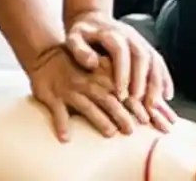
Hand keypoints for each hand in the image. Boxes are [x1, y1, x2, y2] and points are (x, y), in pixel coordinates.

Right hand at [26, 44, 140, 141]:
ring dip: (99, 120)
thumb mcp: (100, 66)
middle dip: (121, 116)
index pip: (123, 91)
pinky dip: (61, 125)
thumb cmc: (80, 65)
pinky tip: (65, 138)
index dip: (135, 105)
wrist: (48, 56)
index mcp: (103, 75)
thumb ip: (119, 78)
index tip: (146, 119)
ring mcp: (70, 91)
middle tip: (131, 130)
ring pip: (87, 107)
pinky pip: (57, 113)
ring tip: (110, 132)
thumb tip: (144, 96)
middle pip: (109, 101)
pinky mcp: (53, 98)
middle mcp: (88, 83)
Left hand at [65, 10, 175, 131]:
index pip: (121, 51)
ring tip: (152, 105)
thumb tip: (93, 64)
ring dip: (156, 82)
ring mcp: (141, 41)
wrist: (93, 19)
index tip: (120, 94)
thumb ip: (79, 49)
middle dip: (141, 80)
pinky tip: (167, 95)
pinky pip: (159, 62)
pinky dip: (165, 79)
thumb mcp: (73, 38)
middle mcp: (130, 35)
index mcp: (112, 33)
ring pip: (154, 60)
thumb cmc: (80, 34)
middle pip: (142, 56)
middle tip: (137, 102)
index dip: (123, 72)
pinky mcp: (146, 47)